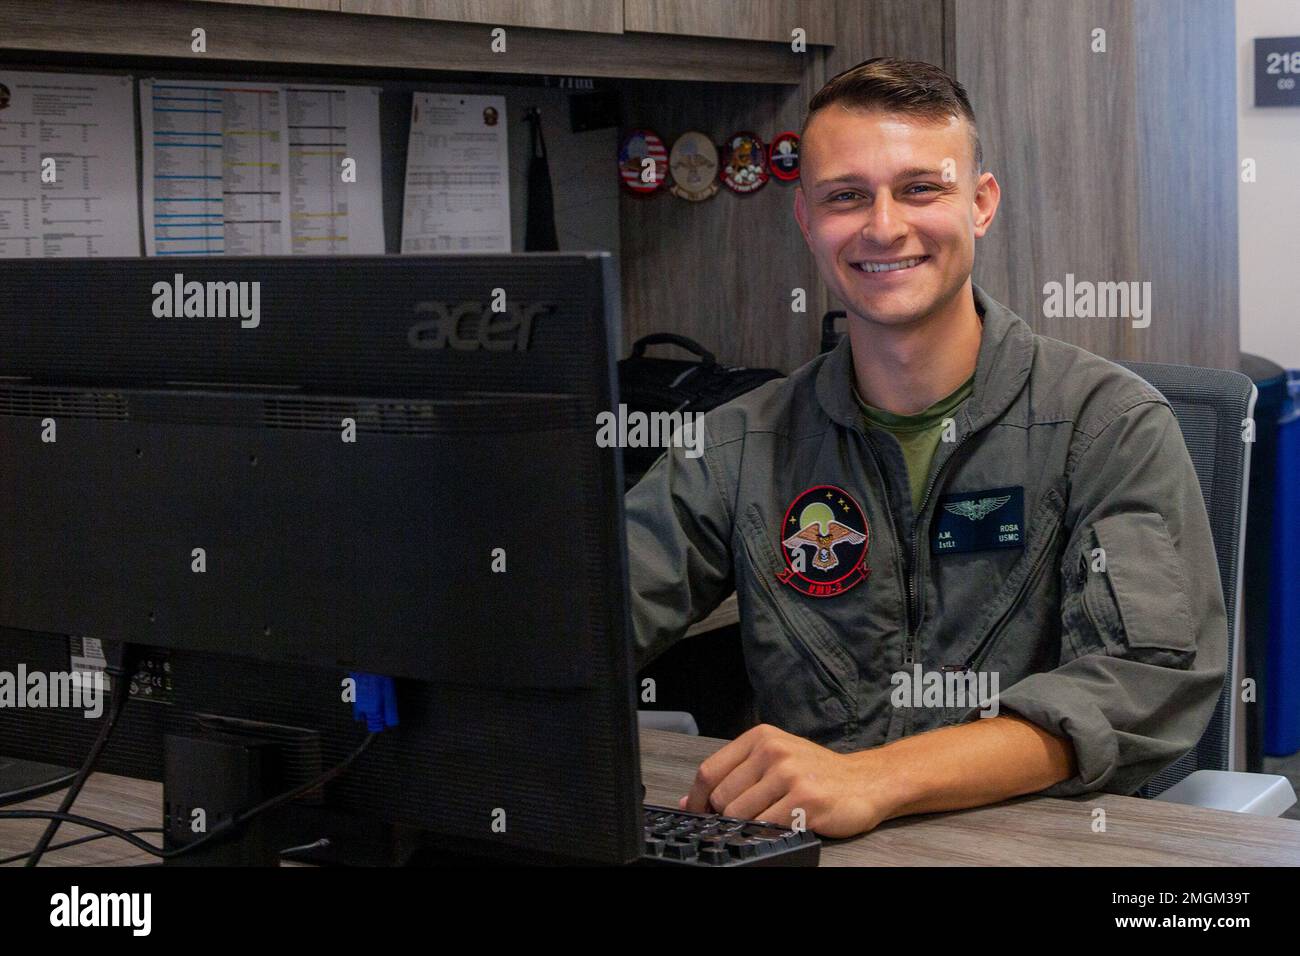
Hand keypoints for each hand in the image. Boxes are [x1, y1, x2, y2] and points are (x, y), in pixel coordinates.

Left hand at [678, 724, 891, 837]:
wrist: (865, 782)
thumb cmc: (817, 773)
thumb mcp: (773, 761)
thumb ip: (733, 775)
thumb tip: (689, 800)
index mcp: (760, 737)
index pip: (709, 771)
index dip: (697, 799)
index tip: (697, 814)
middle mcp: (773, 751)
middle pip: (722, 797)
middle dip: (726, 816)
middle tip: (745, 819)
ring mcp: (789, 774)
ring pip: (740, 815)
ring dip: (749, 825)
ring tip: (770, 818)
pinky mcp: (805, 800)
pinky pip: (766, 826)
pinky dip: (768, 832)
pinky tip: (784, 823)